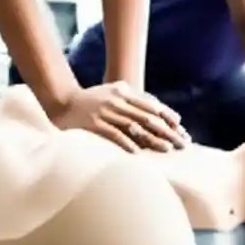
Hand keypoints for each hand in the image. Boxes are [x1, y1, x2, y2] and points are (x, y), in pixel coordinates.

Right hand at [51, 81, 187, 151]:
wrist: (62, 101)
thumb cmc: (90, 99)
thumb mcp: (111, 92)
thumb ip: (130, 97)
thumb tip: (155, 108)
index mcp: (123, 92)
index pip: (151, 106)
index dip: (168, 117)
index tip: (181, 129)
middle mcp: (116, 101)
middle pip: (147, 118)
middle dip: (167, 131)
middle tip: (181, 143)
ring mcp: (105, 112)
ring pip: (135, 127)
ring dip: (152, 138)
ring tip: (166, 148)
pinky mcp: (94, 124)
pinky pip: (114, 134)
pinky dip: (127, 143)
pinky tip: (137, 152)